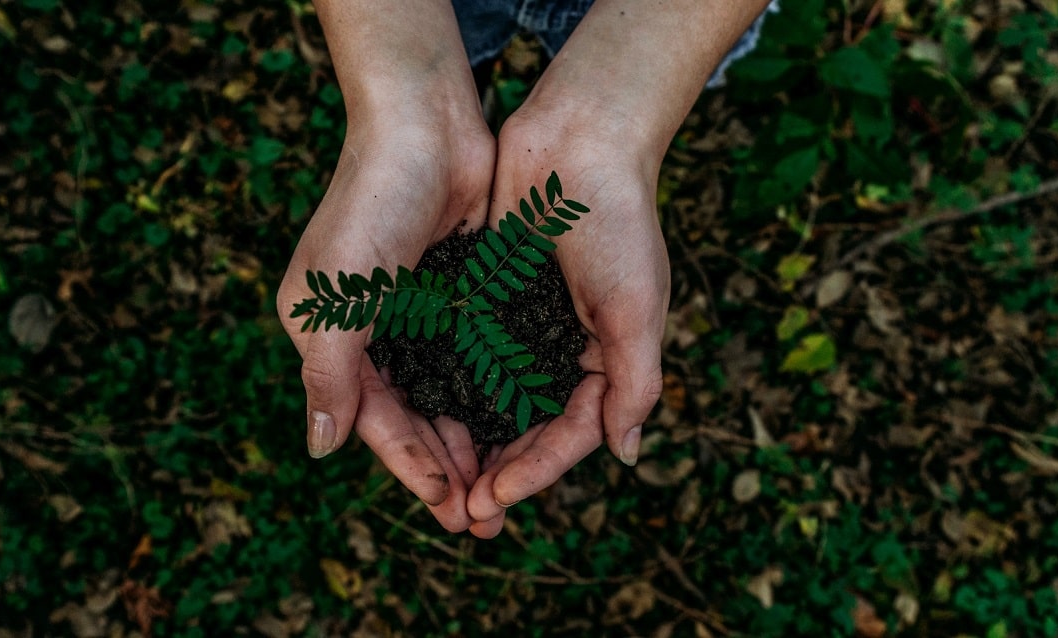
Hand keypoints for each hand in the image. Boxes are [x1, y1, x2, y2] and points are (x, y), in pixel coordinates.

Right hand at [276, 116, 495, 531]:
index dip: (410, 467)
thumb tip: (321, 450)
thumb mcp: (337, 298)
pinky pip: (475, 358)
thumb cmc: (371, 205)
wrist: (425, 125)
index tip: (449, 508)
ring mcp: (417, 313)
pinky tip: (518, 425)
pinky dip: (492, 394)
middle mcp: (371, 331)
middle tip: (484, 517)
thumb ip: (329, 375)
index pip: (373, 420)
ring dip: (472, 440)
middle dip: (446, 467)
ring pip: (447, 395)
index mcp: (330, 336)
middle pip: (412, 417)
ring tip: (504, 486)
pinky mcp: (457, 293)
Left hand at [465, 112, 669, 534]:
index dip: (534, 472)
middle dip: (498, 472)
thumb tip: (626, 455)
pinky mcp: (488, 298)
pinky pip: (465, 354)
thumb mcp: (637, 307)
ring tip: (438, 482)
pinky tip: (419, 414)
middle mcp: (562, 350)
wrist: (579, 139)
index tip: (494, 499)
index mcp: (605, 359)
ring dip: (468, 442)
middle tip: (461, 513)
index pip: (569, 434)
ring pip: (491, 400)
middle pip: (527, 429)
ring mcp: (523, 326)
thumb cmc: (618, 221)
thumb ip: (634, 382)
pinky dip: (447, 387)